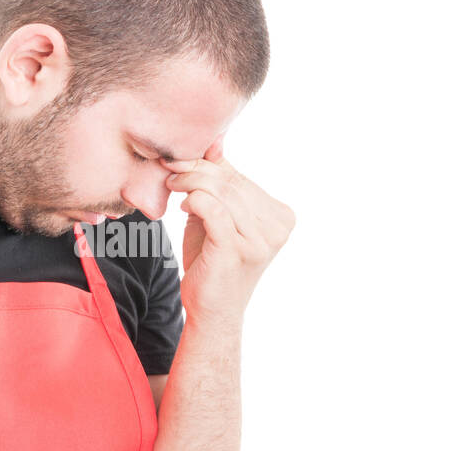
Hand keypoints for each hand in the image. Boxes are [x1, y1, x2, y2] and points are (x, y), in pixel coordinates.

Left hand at [162, 137, 294, 328]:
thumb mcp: (219, 215)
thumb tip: (214, 139)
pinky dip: (194, 199)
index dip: (209, 164)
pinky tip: (183, 205)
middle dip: (196, 170)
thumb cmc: (212, 261)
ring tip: (172, 184)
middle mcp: (277, 227)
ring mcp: (260, 240)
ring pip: (221, 193)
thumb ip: (220, 182)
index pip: (240, 179)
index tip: (181, 158)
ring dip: (190, 182)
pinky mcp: (237, 249)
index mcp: (281, 216)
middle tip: (171, 167)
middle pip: (231, 183)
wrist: (212, 310)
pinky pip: (213, 210)